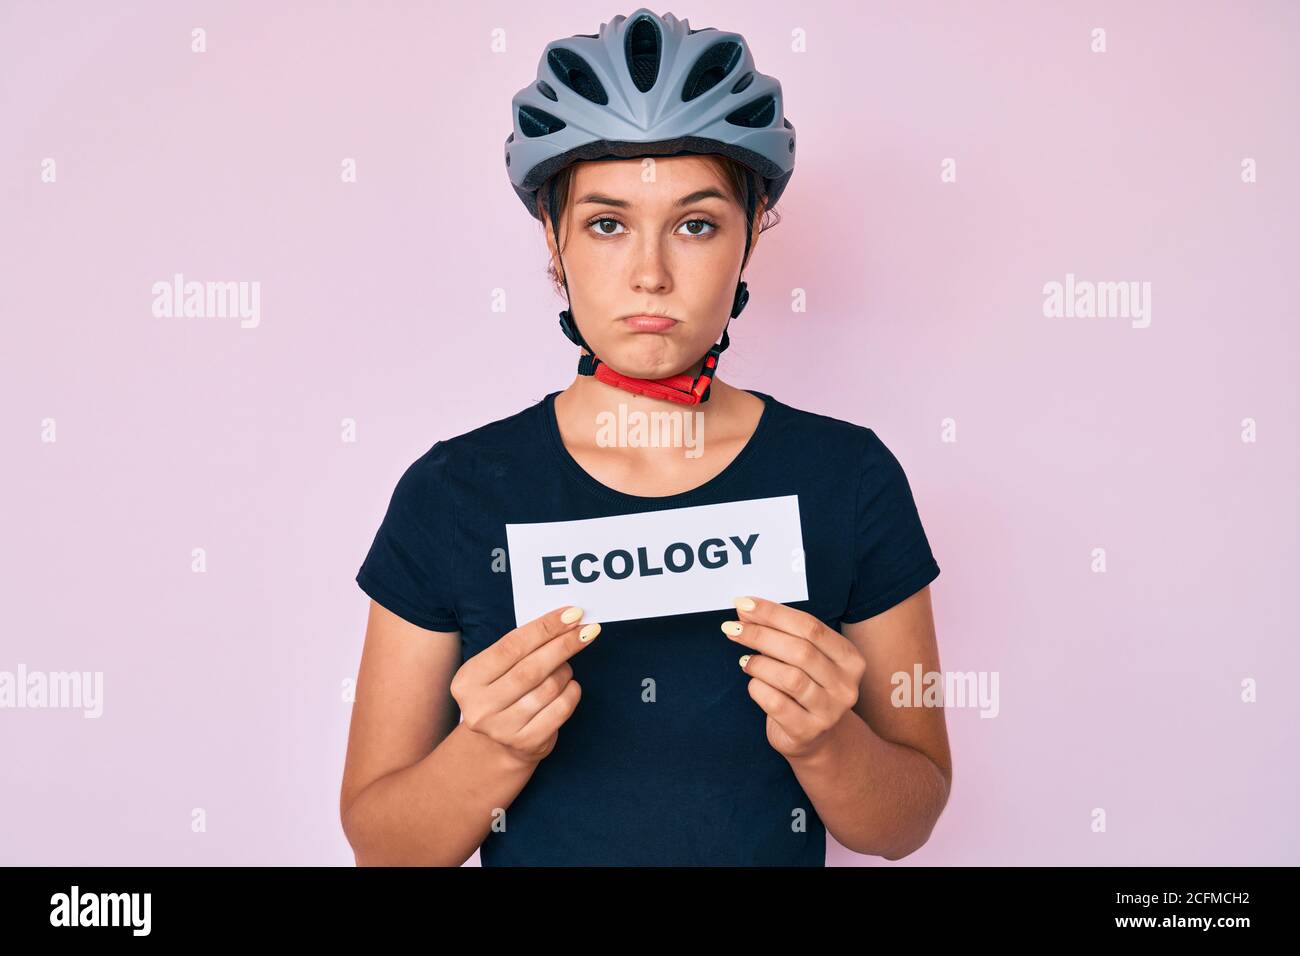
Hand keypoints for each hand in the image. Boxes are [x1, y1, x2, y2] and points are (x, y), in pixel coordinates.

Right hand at [450, 605, 599, 766]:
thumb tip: (566, 619)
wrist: (498, 742)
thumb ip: (522, 646)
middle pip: (532, 668)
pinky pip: (561, 709)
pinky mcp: (526, 743)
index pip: (511, 646)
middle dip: (563, 645)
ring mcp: (502, 729)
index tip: (572, 613)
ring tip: (565, 666)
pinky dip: (572, 692)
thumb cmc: (505, 692)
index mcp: (468, 679)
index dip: (545, 627)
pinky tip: (570, 686)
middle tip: (587, 629)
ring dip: (566, 670)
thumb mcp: (499, 669)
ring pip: (549, 688)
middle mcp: (480, 706)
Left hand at [723, 596, 866, 759]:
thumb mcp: (804, 658)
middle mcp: (845, 685)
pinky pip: (776, 703)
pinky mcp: (807, 731)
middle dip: (761, 635)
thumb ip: (781, 633)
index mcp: (849, 658)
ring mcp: (829, 711)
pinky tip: (754, 683)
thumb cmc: (805, 687)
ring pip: (790, 678)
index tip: (744, 604)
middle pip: (800, 651)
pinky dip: (758, 688)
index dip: (774, 613)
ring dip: (759, 664)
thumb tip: (745, 609)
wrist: (814, 738)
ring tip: (745, 660)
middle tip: (733, 628)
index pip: (811, 627)